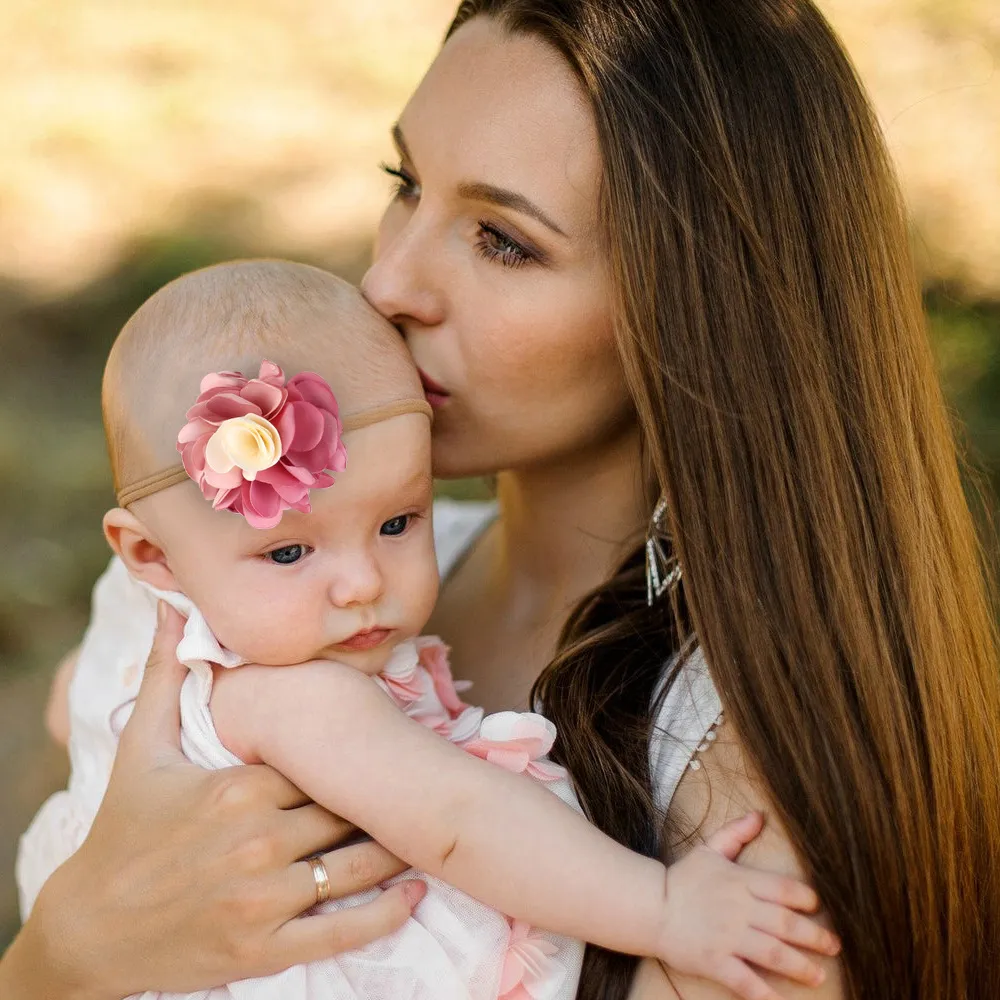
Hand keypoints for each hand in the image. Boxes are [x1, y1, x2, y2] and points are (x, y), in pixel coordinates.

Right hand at [16, 602, 422, 999]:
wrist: (90, 928)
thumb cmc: (122, 829)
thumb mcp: (140, 747)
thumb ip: (166, 673)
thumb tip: (172, 605)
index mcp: (238, 788)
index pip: (321, 761)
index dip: (352, 754)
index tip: (384, 741)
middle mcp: (257, 841)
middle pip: (345, 810)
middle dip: (378, 799)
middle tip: (419, 785)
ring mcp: (263, 899)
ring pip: (355, 866)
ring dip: (395, 850)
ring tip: (425, 831)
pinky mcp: (264, 950)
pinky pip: (341, 930)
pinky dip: (385, 915)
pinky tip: (412, 896)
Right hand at [657, 813, 840, 999]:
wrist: (649, 906)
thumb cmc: (682, 879)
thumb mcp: (708, 850)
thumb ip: (735, 833)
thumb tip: (759, 815)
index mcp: (739, 880)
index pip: (783, 888)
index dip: (805, 898)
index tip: (817, 907)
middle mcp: (738, 908)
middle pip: (785, 923)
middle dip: (815, 936)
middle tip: (834, 946)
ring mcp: (726, 936)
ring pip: (772, 953)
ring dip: (800, 966)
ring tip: (817, 975)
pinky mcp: (714, 961)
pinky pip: (746, 982)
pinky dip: (766, 995)